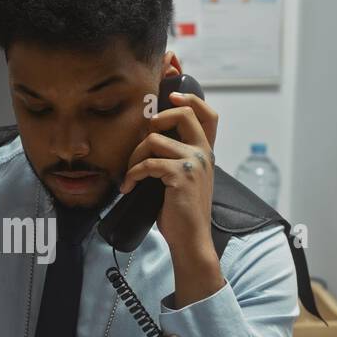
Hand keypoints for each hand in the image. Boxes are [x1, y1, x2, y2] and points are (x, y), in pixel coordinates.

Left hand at [120, 88, 225, 305]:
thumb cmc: (180, 212)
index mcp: (206, 152)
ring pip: (155, 140)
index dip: (190, 99)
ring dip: (134, 156)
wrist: (191, 240)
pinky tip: (128, 187)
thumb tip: (148, 141)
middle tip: (143, 137)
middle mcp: (204, 153)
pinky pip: (148, 163)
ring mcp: (194, 163)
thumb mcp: (181, 180)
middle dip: (157, 118)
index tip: (171, 97)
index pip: (208, 115)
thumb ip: (174, 159)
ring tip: (130, 175)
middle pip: (183, 113)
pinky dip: (132, 174)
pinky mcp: (181, 176)